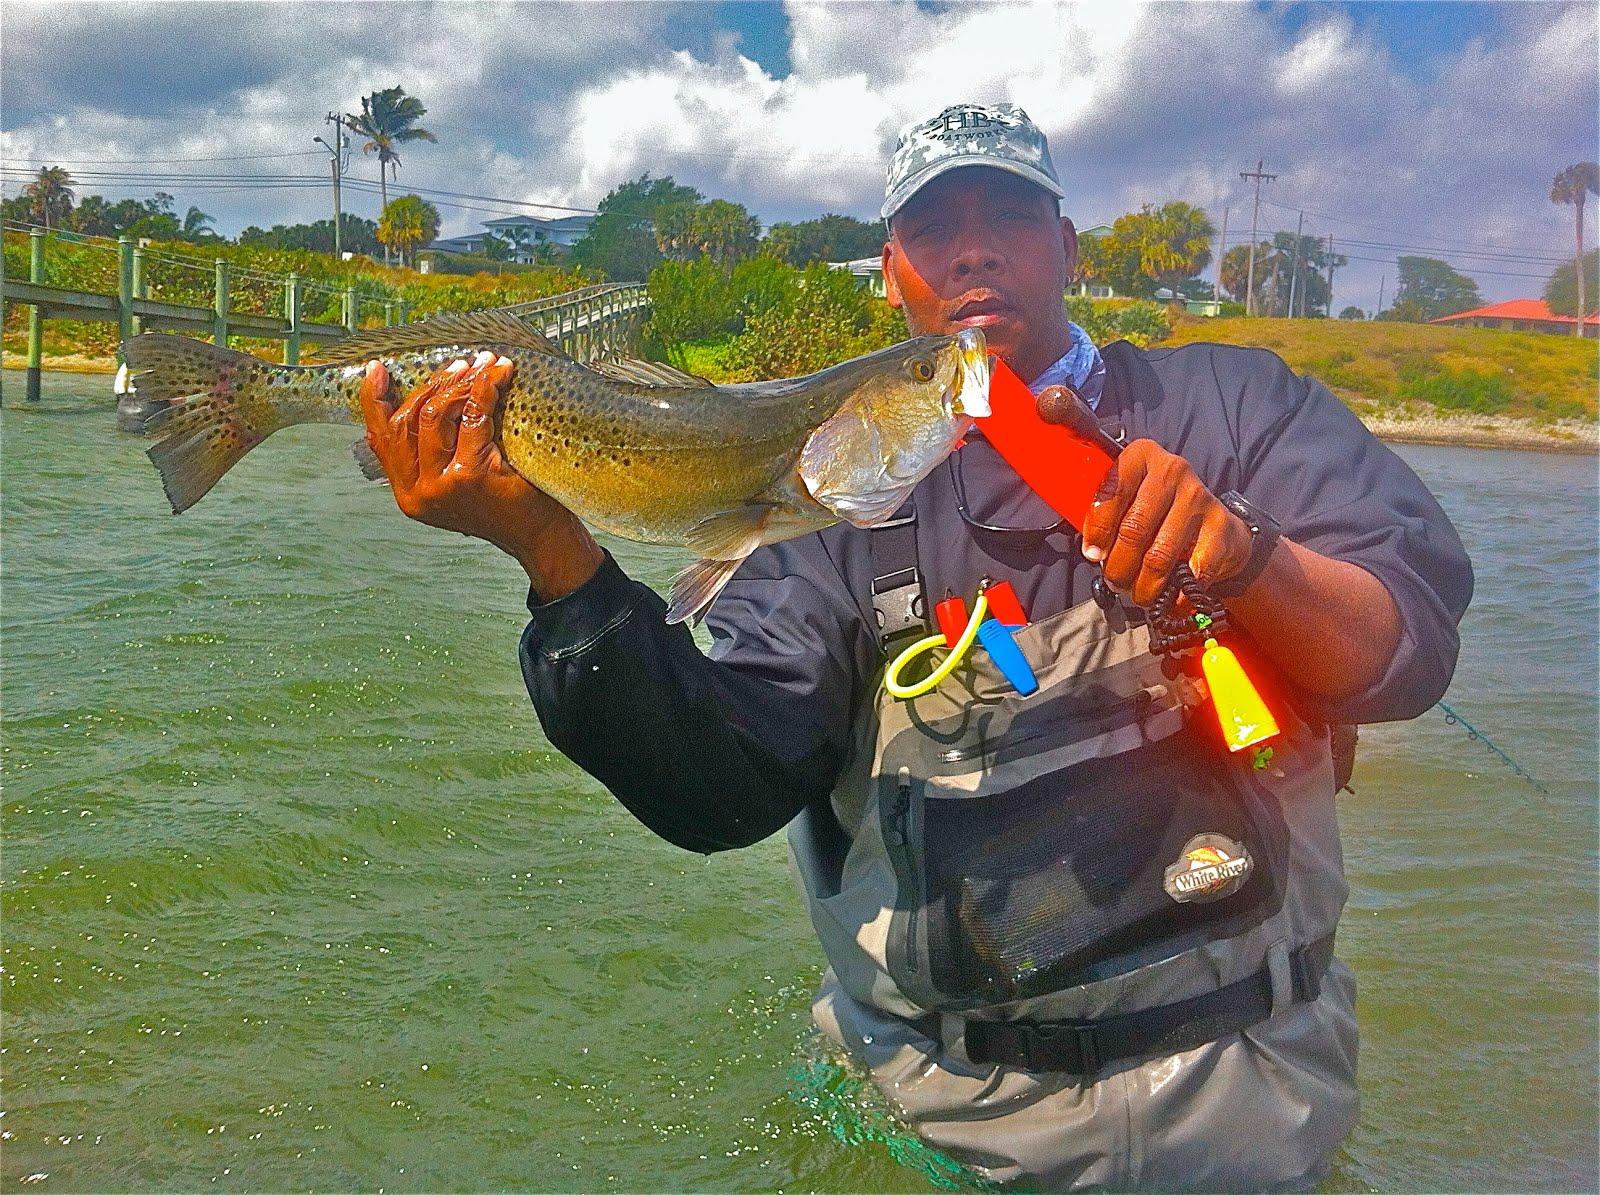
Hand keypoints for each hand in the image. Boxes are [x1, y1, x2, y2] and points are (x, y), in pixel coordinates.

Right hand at [359, 353, 601, 598]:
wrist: (541, 536)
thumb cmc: (503, 504)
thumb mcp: (452, 485)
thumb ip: (424, 457)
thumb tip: (396, 408)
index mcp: (409, 494)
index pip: (382, 439)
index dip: (374, 401)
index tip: (376, 370)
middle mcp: (420, 492)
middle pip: (408, 421)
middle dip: (434, 386)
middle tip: (459, 365)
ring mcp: (444, 484)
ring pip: (436, 415)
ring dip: (459, 383)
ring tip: (481, 365)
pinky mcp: (472, 474)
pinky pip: (472, 416)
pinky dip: (485, 389)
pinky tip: (498, 375)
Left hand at [1079, 438, 1253, 606]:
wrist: (1214, 522)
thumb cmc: (1158, 512)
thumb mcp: (1129, 499)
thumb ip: (1106, 515)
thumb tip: (1093, 551)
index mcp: (1142, 456)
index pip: (1113, 491)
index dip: (1097, 529)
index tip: (1092, 554)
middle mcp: (1172, 470)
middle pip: (1134, 528)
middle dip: (1118, 565)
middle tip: (1114, 582)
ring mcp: (1199, 497)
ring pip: (1159, 555)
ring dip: (1143, 584)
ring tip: (1137, 593)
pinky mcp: (1221, 526)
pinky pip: (1192, 571)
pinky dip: (1176, 593)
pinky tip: (1169, 598)